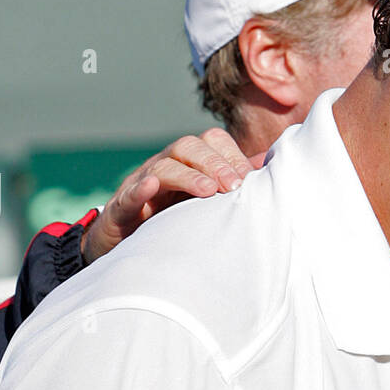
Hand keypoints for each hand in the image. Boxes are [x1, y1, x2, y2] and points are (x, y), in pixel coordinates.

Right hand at [80, 130, 258, 263]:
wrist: (123, 247)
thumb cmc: (169, 221)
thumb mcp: (203, 204)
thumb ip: (231, 185)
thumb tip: (269, 168)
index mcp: (187, 164)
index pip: (211, 142)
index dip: (231, 156)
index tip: (251, 180)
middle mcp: (164, 167)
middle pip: (188, 147)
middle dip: (214, 164)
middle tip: (234, 186)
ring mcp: (140, 185)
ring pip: (163, 166)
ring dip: (187, 175)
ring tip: (207, 191)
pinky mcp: (121, 209)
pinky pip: (128, 194)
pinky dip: (139, 189)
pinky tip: (151, 187)